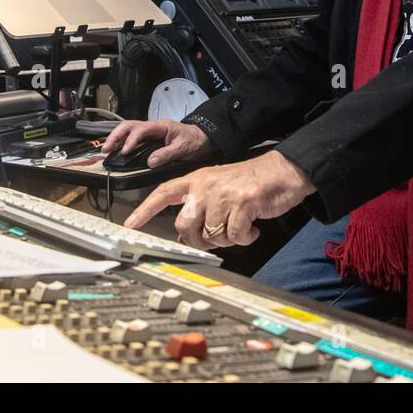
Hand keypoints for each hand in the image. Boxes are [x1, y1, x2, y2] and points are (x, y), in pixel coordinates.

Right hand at [101, 119, 211, 168]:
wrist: (202, 138)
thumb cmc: (194, 142)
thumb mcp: (183, 149)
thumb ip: (167, 154)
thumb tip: (150, 162)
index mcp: (161, 126)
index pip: (142, 129)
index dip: (131, 139)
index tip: (124, 151)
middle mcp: (153, 126)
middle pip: (129, 125)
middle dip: (116, 136)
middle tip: (106, 149)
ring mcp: (150, 131)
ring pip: (128, 129)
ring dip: (116, 138)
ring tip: (106, 150)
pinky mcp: (149, 138)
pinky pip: (132, 136)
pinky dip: (122, 141)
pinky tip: (115, 150)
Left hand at [124, 151, 316, 248]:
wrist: (282, 172)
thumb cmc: (250, 183)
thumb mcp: (219, 191)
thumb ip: (200, 210)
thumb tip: (184, 238)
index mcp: (197, 180)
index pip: (164, 193)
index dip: (145, 210)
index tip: (130, 225)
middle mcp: (205, 186)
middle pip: (185, 225)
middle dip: (199, 241)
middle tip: (216, 237)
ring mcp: (223, 193)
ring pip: (211, 234)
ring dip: (227, 239)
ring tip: (240, 227)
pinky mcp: (243, 202)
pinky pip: (235, 235)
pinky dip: (245, 237)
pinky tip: (252, 227)